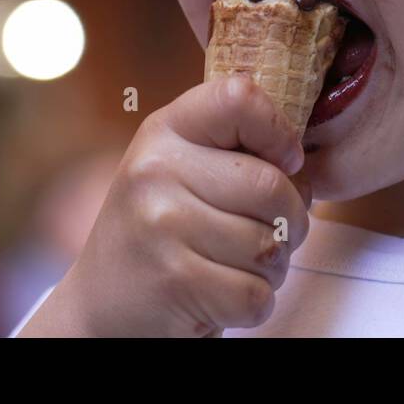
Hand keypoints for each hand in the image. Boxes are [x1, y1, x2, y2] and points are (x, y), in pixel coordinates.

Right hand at [16, 75, 311, 336]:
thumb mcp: (182, 170)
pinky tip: (221, 296)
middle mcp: (157, 170)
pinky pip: (255, 294)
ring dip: (270, 269)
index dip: (279, 131)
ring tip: (235, 266)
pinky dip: (252, 305)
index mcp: (165, 131)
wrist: (102, 304)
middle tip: (268, 234)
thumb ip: (235, 150)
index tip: (284, 161)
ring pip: (270, 246)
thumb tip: (301, 166)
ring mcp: (162, 225)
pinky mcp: (175, 281)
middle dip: (291, 222)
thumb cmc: (163, 232)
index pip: (240, 98)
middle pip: (272, 187)